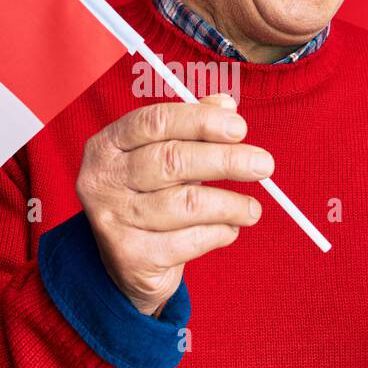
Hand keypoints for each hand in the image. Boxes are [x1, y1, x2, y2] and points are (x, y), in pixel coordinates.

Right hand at [75, 93, 271, 316]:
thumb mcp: (161, 156)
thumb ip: (191, 129)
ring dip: (230, 204)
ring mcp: (113, 219)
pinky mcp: (131, 256)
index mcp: (107, 144)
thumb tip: (226, 104)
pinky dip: (219, 233)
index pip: (156, 121)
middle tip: (264, 165)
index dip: (201, 121)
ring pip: (186, 203)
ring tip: (252, 208)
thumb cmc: (148, 197)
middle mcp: (103, 180)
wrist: (125, 264)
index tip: (240, 128)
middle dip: (226, 160)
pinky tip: (229, 229)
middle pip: (172, 160)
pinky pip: (189, 240)